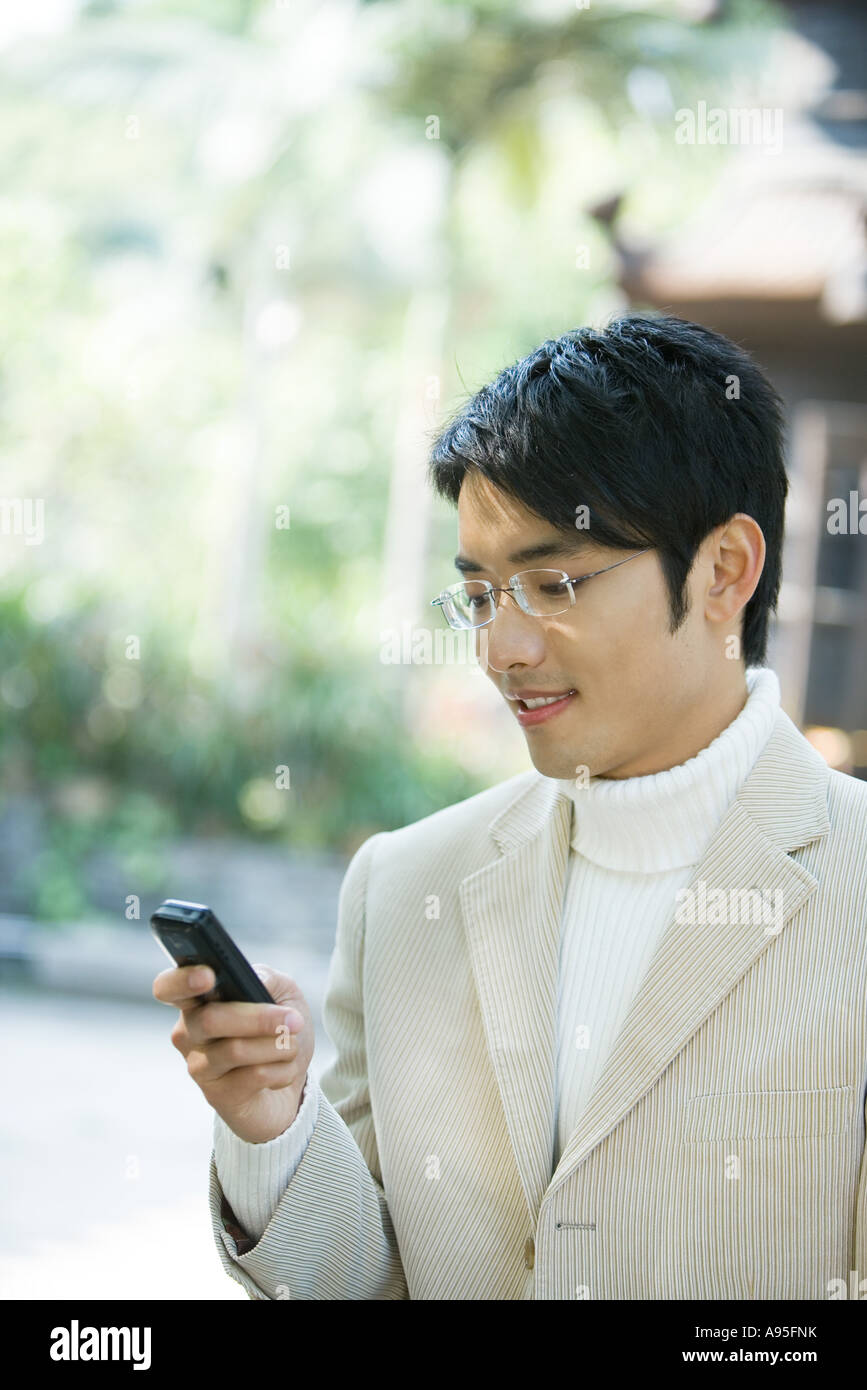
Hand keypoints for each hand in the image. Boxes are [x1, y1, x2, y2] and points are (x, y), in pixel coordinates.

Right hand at [153, 962, 314, 1142]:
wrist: (293, 1083)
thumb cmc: (279, 1030)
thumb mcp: (283, 993)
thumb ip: (267, 978)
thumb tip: (255, 980)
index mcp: (198, 1000)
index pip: (168, 987)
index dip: (182, 981)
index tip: (207, 976)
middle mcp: (189, 1032)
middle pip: (210, 1019)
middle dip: (259, 1018)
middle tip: (294, 1020)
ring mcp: (199, 1066)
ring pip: (236, 1049)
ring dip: (279, 1046)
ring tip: (292, 1046)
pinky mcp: (217, 1095)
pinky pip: (254, 1076)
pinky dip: (283, 1069)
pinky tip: (283, 1070)